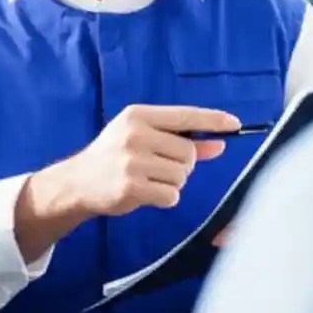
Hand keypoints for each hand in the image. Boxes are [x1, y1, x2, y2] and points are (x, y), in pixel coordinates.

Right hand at [13, 105, 238, 262]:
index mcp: (138, 116)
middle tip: (159, 167)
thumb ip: (181, 139)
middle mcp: (135, 134)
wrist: (78, 182)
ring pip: (182, 175)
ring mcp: (132, 161)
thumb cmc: (114, 157)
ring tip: (148, 179)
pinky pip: (172, 195)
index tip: (235, 124)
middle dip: (183, 164)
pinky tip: (146, 193)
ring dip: (173, 182)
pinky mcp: (131, 187)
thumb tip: (218, 143)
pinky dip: (165, 198)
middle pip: (189, 151)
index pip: (185, 115)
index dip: (213, 119)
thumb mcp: (143, 139)